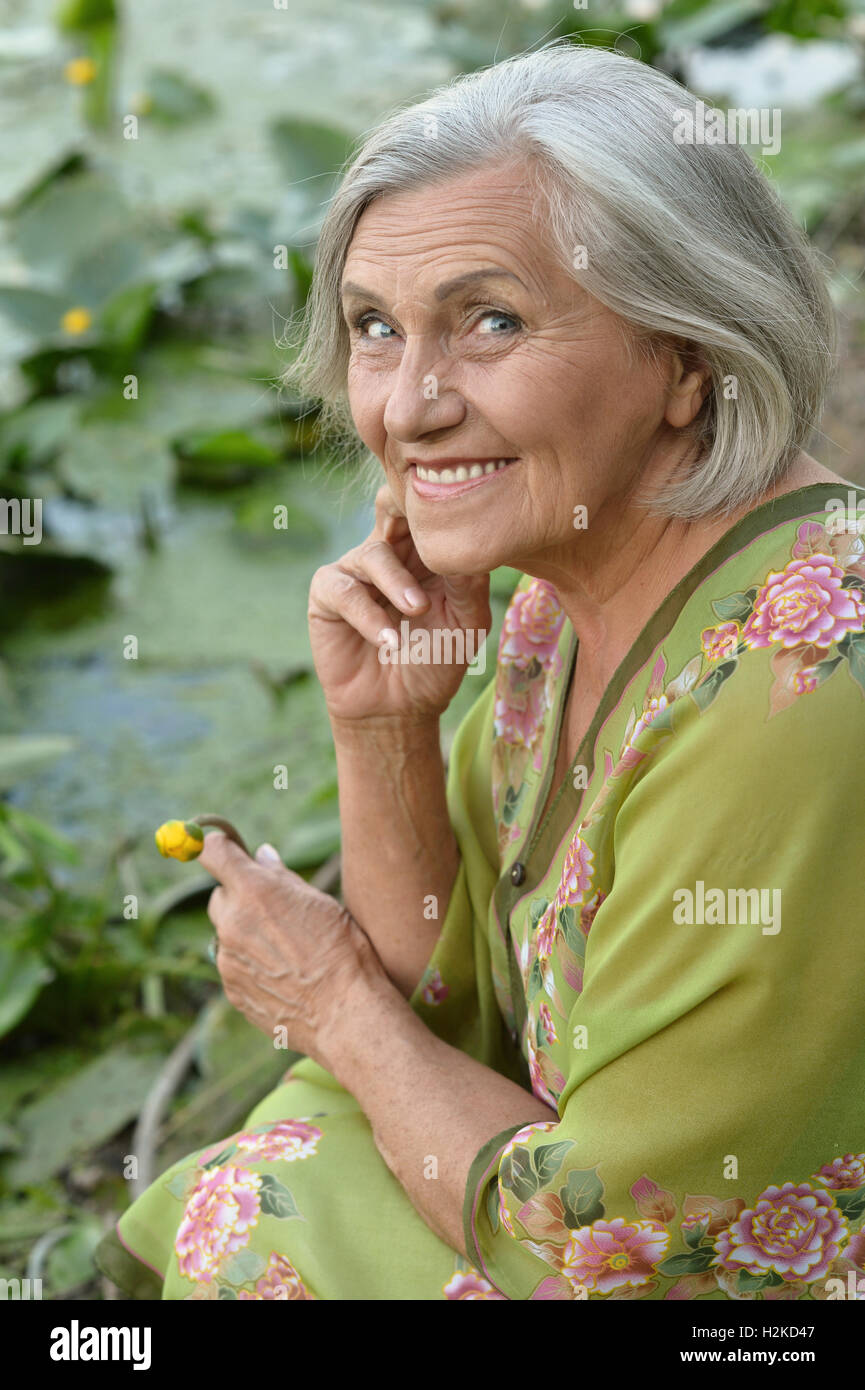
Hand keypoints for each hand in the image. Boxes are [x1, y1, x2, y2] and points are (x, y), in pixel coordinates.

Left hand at [200, 833, 383, 1063]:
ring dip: (246, 934)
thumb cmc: (343, 951)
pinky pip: (233, 966)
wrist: (345, 1013)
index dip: (217, 846)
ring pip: (227, 935)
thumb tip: (261, 855)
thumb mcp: (320, 902)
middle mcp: (232, 923)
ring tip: (288, 952)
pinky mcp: (231, 990)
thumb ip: (282, 877)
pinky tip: (284, 975)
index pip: (213, 852)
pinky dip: (251, 964)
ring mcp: (228, 961)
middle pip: (220, 897)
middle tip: (275, 910)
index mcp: (254, 892)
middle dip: (240, 897)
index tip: (224, 846)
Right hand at [308, 480, 491, 723]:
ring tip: (417, 611)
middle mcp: (390, 551)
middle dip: (409, 512)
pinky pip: (344, 590)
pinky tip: (389, 640)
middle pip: (391, 507)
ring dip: (397, 582)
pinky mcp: (328, 594)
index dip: (438, 499)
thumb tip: (473, 548)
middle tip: (431, 526)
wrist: (399, 707)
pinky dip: (368, 615)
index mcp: (425, 550)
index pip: (427, 507)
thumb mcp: (465, 624)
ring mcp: (356, 570)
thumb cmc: (435, 660)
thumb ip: (470, 586)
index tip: (460, 503)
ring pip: (374, 553)